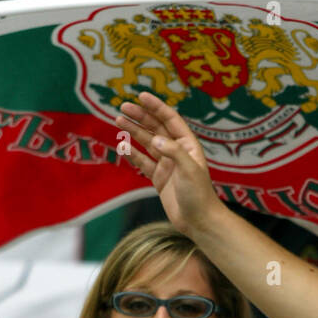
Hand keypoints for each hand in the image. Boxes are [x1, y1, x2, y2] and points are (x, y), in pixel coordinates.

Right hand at [114, 92, 219, 233]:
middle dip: (140, 117)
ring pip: (147, 143)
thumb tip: (155, 140)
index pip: (170, 120)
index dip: (156, 107)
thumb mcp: (189, 170)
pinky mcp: (159, 178)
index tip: (141, 96)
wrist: (198, 221)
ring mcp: (167, 165)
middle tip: (123, 107)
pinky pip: (143, 162)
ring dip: (133, 132)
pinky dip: (132, 154)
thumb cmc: (199, 195)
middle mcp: (177, 151)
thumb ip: (173, 152)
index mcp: (188, 145)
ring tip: (118, 120)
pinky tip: (122, 145)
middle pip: (156, 128)